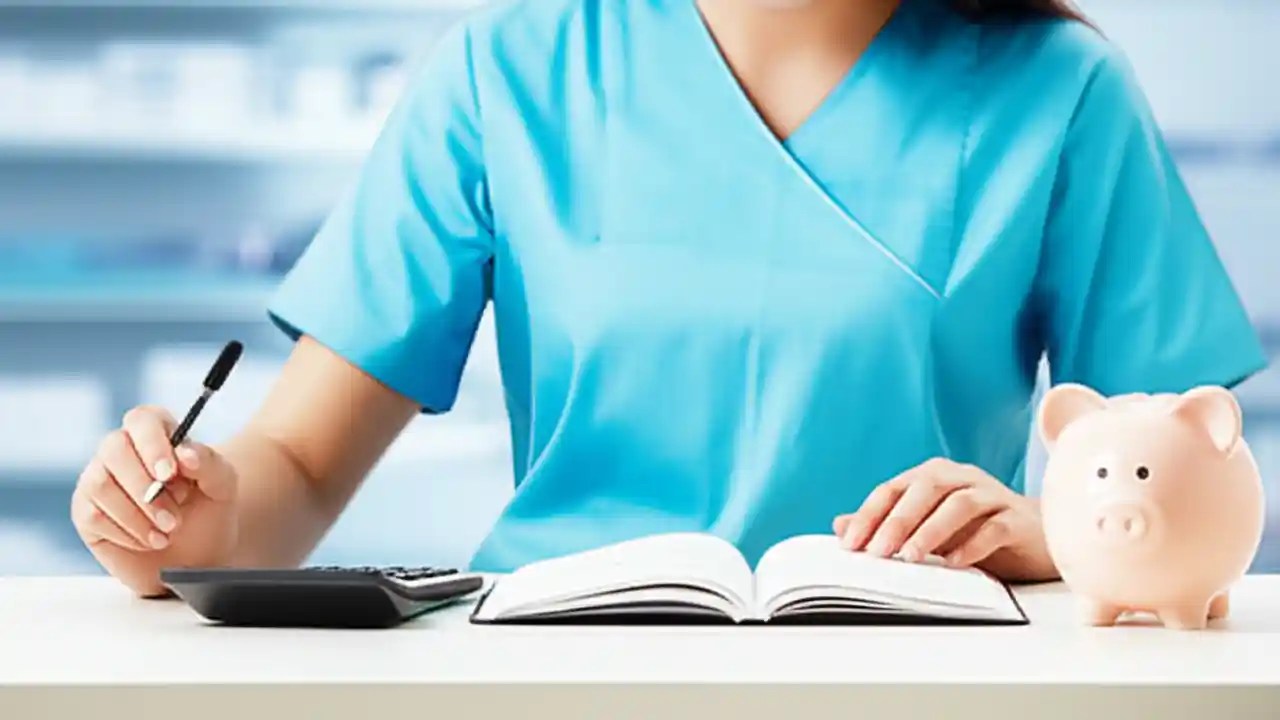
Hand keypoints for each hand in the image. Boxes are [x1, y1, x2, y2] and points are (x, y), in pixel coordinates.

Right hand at [70, 405, 239, 596]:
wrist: (196, 555)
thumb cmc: (208, 512)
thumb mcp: (222, 486)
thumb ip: (209, 463)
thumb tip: (185, 453)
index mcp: (157, 434)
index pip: (143, 420)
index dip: (152, 444)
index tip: (169, 473)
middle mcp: (122, 450)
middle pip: (114, 449)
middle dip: (144, 488)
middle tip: (173, 519)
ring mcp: (99, 479)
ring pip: (100, 484)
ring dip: (137, 515)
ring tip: (167, 533)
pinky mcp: (86, 511)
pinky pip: (93, 516)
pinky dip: (126, 533)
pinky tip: (148, 541)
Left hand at [832, 458, 1057, 581]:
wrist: (1036, 537)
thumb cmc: (974, 529)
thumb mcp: (925, 528)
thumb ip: (885, 524)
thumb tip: (840, 525)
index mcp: (933, 476)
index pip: (893, 488)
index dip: (869, 515)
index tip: (850, 544)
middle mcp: (961, 478)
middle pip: (924, 489)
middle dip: (896, 520)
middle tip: (877, 552)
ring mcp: (992, 496)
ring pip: (958, 504)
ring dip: (930, 530)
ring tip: (909, 558)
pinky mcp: (1017, 519)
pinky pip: (993, 527)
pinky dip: (971, 544)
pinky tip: (954, 564)